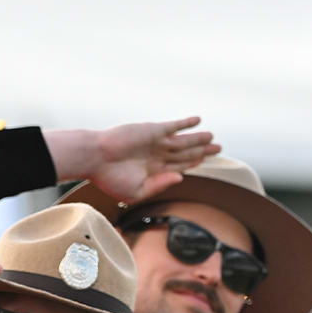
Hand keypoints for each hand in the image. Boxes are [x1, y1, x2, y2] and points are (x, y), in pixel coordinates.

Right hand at [48, 118, 220, 204]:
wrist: (94, 158)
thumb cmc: (109, 178)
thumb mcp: (136, 191)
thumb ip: (159, 185)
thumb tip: (180, 177)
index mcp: (151, 171)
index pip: (177, 166)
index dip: (192, 164)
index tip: (203, 162)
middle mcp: (155, 155)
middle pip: (185, 154)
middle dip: (202, 152)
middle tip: (217, 149)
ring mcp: (155, 142)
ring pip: (183, 141)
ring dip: (199, 139)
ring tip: (213, 138)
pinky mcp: (152, 131)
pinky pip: (173, 126)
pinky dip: (186, 123)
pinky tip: (198, 121)